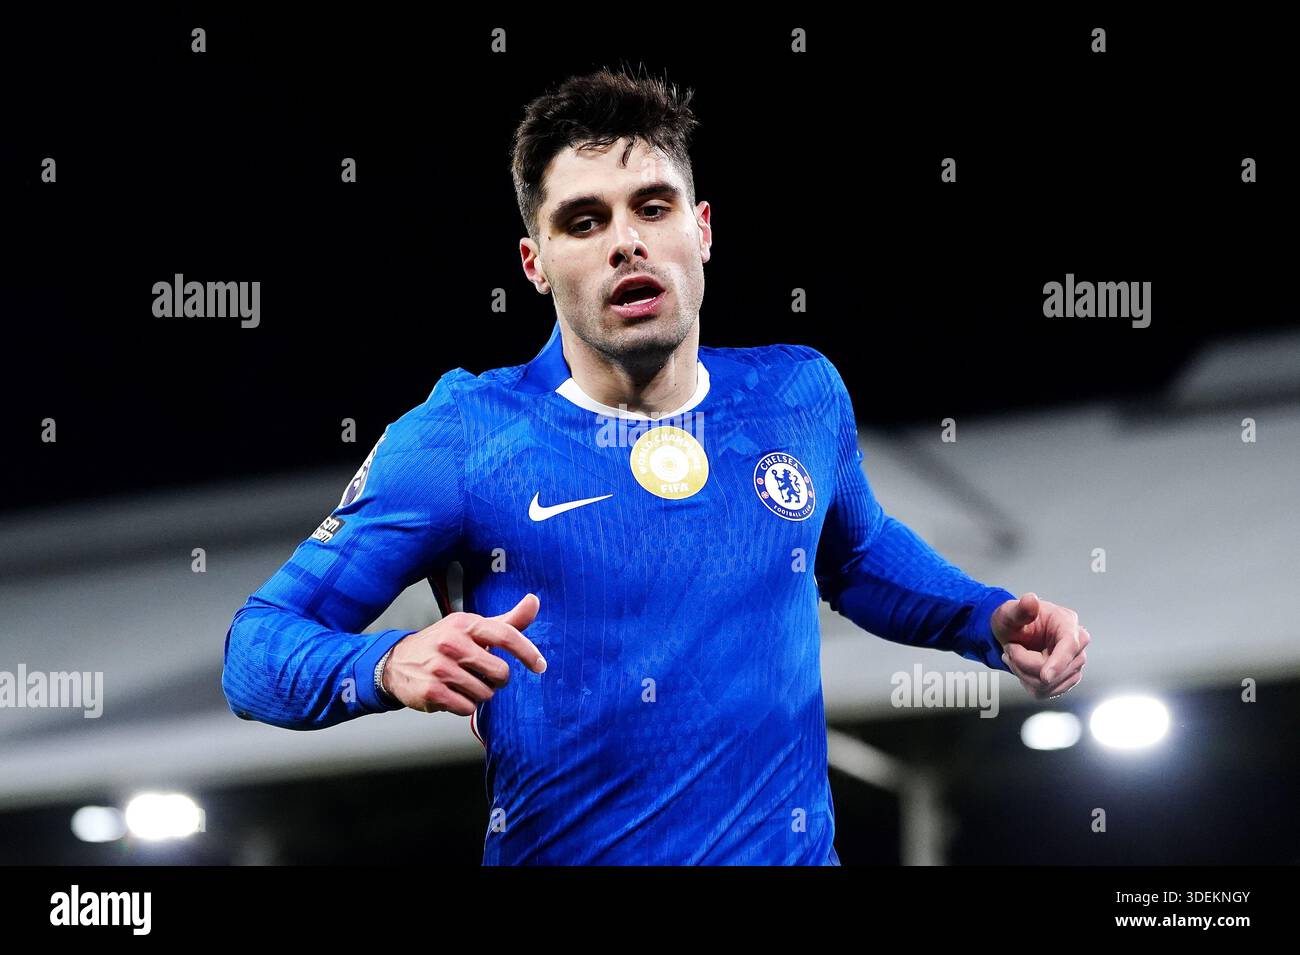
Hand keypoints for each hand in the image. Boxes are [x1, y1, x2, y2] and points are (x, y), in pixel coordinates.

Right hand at [383, 593, 546, 714]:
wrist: (397, 662)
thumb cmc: (444, 644)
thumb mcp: (472, 628)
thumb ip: (507, 620)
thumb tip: (534, 601)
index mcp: (465, 624)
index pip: (505, 635)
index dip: (527, 652)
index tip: (540, 666)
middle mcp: (451, 643)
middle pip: (500, 672)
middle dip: (497, 679)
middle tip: (482, 674)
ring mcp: (439, 667)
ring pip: (485, 693)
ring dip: (480, 693)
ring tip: (463, 682)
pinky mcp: (431, 691)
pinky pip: (467, 707)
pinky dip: (464, 705)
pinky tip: (451, 693)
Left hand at [990, 592, 1089, 700]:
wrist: (1013, 634)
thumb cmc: (1014, 620)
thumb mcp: (1009, 612)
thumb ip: (1019, 608)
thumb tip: (1030, 600)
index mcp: (1067, 623)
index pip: (1070, 646)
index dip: (1058, 662)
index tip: (1045, 676)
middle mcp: (1076, 644)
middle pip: (1055, 669)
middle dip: (1024, 663)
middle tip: (1009, 649)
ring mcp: (1074, 664)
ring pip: (1048, 685)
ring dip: (1023, 673)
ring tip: (1014, 656)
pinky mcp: (1066, 680)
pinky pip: (1045, 692)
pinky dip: (1027, 682)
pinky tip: (1021, 667)